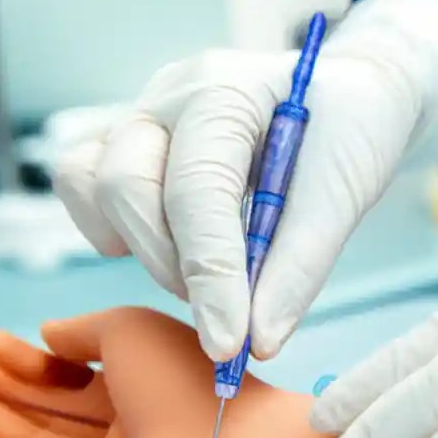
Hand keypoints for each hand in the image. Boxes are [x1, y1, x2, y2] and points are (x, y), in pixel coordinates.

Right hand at [53, 0, 437, 361]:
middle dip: (174, 266)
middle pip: (125, 186)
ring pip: (92, 186)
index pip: (198, 191)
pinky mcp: (127, 141)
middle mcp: (169, 95)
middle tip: (231, 306)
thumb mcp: (346, 194)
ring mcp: (140, 114)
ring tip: (206, 270)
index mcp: (227, 90)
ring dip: (142, 248)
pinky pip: (85, 186)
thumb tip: (259, 341)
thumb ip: (299, 266)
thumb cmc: (352, 133)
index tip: (230, 346)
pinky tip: (174, 246)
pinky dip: (118, 230)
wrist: (351, 95)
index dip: (211, 276)